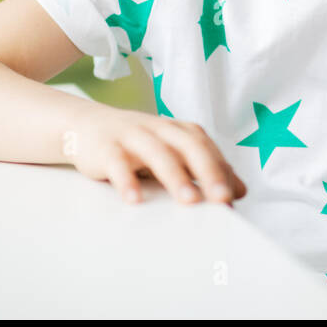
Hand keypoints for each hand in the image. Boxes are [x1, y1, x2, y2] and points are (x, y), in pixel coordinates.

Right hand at [68, 103, 247, 205]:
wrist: (87, 125)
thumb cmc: (138, 145)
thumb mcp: (173, 153)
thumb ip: (204, 170)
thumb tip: (240, 192)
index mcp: (180, 130)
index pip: (207, 148)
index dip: (223, 170)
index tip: (235, 196)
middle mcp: (160, 128)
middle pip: (189, 146)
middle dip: (208, 171)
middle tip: (222, 198)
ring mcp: (133, 135)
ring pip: (157, 152)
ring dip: (175, 176)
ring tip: (189, 201)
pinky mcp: (106, 147)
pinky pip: (117, 163)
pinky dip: (126, 181)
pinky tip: (135, 200)